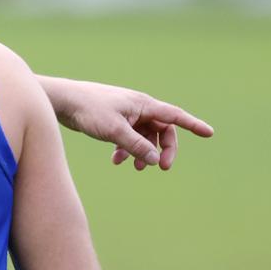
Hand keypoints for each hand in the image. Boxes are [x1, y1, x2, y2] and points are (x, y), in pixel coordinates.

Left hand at [38, 77, 213, 170]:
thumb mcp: (114, 131)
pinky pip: (128, 137)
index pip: (174, 115)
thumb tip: (155, 159)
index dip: (192, 125)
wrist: (61, 101)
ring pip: (144, 136)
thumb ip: (136, 146)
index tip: (209, 133)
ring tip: (137, 168)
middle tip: (162, 167)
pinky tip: (115, 161)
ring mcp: (126, 113)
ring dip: (144, 152)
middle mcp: (138, 107)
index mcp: (143, 104)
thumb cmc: (87, 110)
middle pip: (161, 130)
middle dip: (163, 148)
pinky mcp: (113, 120)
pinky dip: (127, 149)